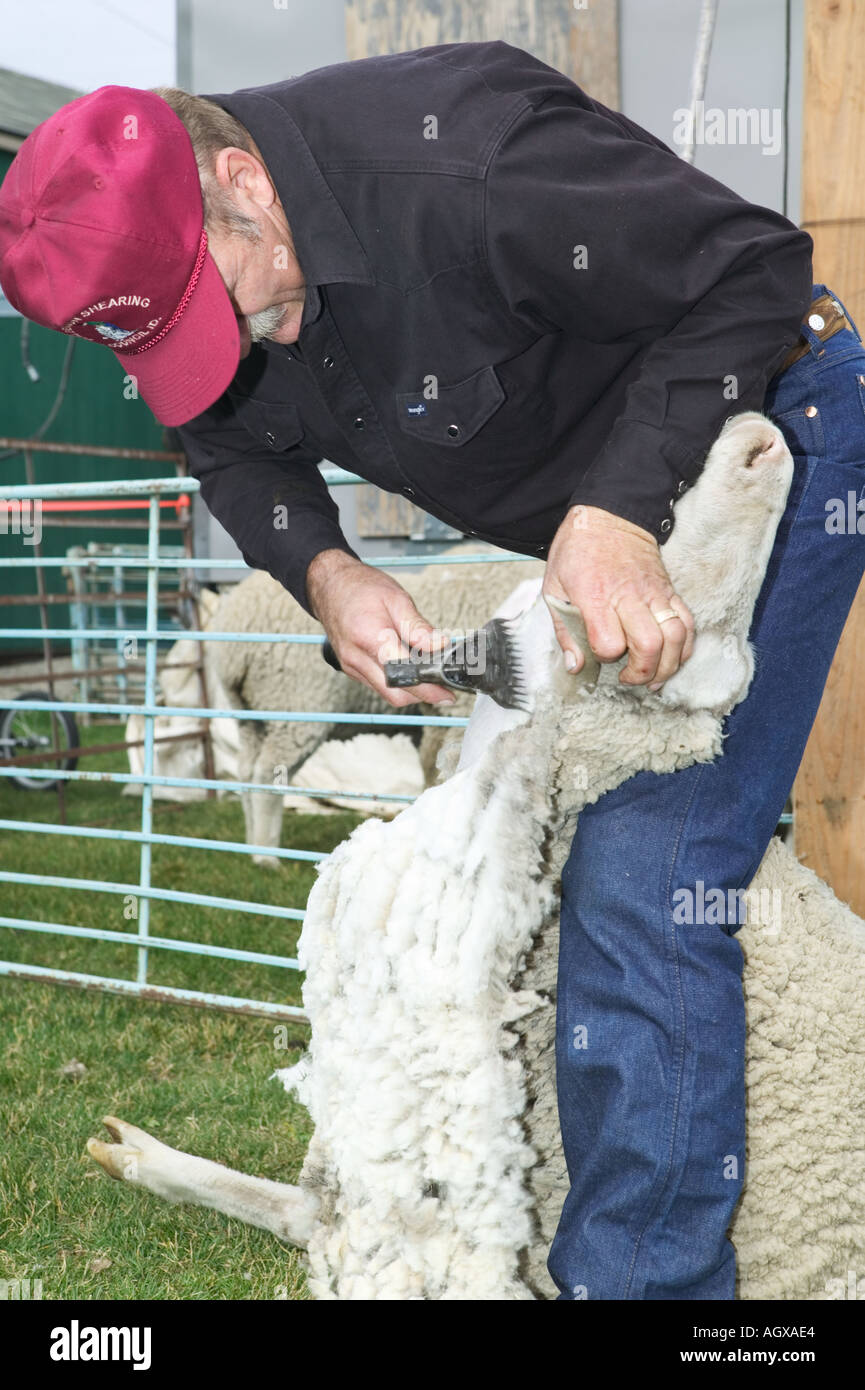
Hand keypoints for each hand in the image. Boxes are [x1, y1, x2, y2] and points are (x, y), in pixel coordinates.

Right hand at [306, 549, 455, 707]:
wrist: (329, 584)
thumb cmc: (360, 587)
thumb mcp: (396, 598)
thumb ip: (418, 627)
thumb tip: (440, 645)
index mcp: (370, 638)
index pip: (404, 674)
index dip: (429, 687)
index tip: (447, 692)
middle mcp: (357, 658)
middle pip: (396, 694)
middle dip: (423, 696)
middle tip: (445, 691)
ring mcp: (352, 666)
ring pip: (387, 694)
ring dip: (411, 691)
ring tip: (431, 679)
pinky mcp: (351, 668)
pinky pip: (378, 685)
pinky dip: (396, 684)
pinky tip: (409, 671)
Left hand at [543, 506, 694, 687]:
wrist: (609, 516)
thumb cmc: (577, 552)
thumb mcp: (554, 587)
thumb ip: (564, 631)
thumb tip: (576, 666)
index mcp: (595, 595)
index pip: (609, 642)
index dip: (605, 656)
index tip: (599, 654)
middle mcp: (629, 595)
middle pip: (648, 644)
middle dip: (642, 672)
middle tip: (628, 678)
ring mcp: (654, 593)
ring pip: (675, 637)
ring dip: (667, 665)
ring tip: (653, 678)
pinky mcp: (669, 591)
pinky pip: (687, 623)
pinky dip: (684, 647)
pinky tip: (671, 659)